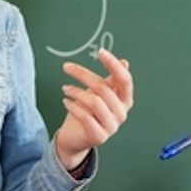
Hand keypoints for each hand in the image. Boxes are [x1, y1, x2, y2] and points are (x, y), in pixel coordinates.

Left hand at [53, 49, 133, 171]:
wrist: (76, 138)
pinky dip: (73, 107)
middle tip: (67, 67)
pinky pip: (85, 117)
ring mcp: (111, 126)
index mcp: (125, 100)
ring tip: (65, 88)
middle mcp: (122, 114)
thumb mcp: (99, 93)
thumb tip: (124, 62)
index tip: (100, 52)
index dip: (114, 65)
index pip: (124, 80)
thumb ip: (112, 80)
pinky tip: (65, 101)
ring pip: (94, 102)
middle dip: (83, 75)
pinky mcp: (98, 136)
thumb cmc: (88, 112)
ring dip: (76, 92)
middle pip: (104, 88)